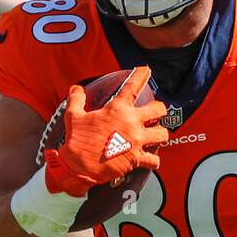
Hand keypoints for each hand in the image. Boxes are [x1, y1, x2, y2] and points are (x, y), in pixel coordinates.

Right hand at [45, 66, 168, 196]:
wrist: (79, 165)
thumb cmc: (77, 140)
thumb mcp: (73, 116)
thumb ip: (76, 100)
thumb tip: (76, 89)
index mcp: (117, 109)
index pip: (133, 86)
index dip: (141, 75)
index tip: (146, 70)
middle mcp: (131, 123)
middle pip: (158, 110)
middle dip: (159, 110)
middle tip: (156, 112)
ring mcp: (136, 141)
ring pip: (162, 135)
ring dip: (160, 135)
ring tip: (156, 136)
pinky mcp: (137, 159)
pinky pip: (155, 160)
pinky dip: (153, 160)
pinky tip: (150, 159)